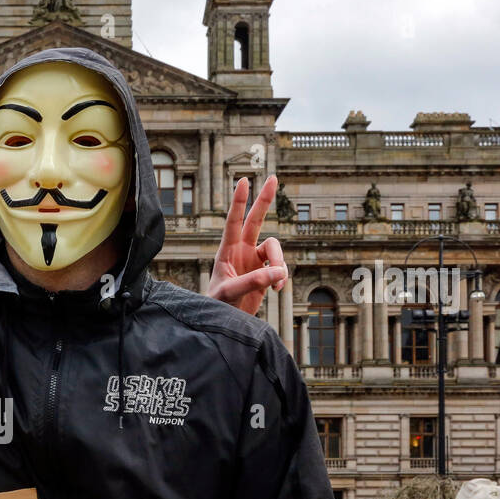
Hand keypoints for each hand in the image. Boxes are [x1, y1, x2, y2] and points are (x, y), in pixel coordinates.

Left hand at [208, 174, 287, 316]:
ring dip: (279, 263)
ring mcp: (254, 261)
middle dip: (264, 200)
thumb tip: (278, 272)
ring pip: (275, 249)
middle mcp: (242, 251)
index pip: (233, 222)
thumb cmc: (218, 306)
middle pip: (256, 220)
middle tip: (272, 176)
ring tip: (276, 284)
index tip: (243, 180)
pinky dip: (281, 278)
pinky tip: (276, 290)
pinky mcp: (265, 273)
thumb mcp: (231, 293)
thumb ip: (253, 281)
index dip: (239, 202)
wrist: (224, 321)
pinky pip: (280, 267)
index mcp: (227, 251)